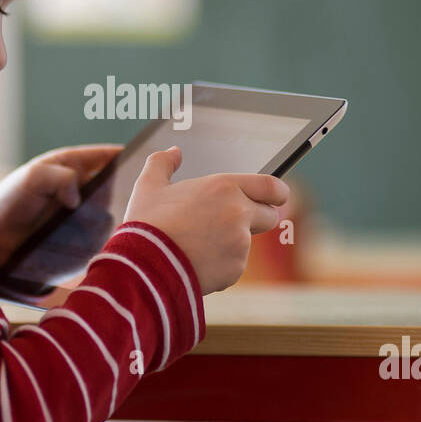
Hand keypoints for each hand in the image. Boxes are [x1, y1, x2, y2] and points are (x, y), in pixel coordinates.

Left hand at [0, 143, 122, 274]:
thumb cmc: (12, 198)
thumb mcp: (32, 177)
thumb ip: (58, 177)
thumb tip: (77, 197)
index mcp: (78, 167)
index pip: (111, 157)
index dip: (127, 157)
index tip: (136, 160)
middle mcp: (88, 193)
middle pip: (117, 193)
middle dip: (107, 199)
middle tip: (83, 205)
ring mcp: (87, 220)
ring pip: (105, 223)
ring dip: (86, 226)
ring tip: (59, 227)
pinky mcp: (83, 246)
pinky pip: (91, 247)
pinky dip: (75, 247)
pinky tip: (54, 246)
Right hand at [123, 146, 288, 293]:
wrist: (143, 269)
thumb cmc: (146, 224)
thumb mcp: (148, 186)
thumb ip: (163, 162)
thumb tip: (174, 152)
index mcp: (224, 187)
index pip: (271, 186)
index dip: (277, 192)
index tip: (276, 197)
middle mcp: (238, 213)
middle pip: (270, 216)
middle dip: (256, 219)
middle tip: (229, 223)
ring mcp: (240, 243)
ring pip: (246, 242)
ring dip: (231, 244)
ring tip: (197, 245)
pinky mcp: (235, 270)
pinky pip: (234, 265)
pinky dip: (221, 265)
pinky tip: (196, 262)